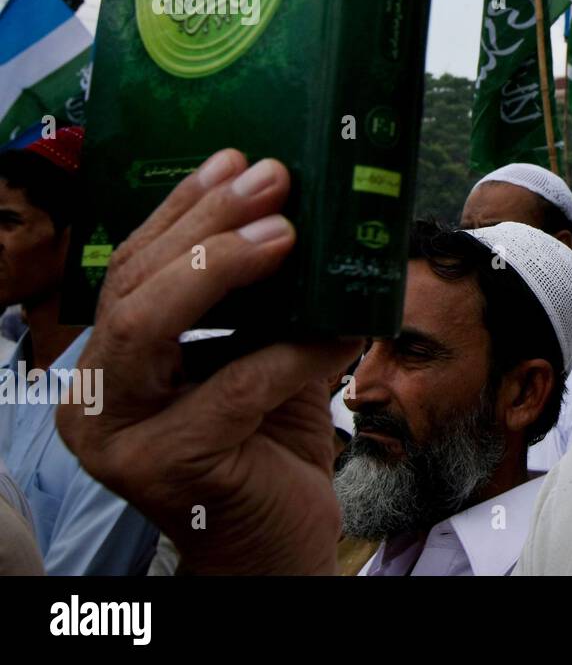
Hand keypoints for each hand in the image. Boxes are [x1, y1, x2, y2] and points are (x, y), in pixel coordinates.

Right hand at [57, 149, 360, 574]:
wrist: (276, 546)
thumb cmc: (268, 448)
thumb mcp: (261, 358)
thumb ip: (265, 302)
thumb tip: (303, 214)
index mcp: (110, 364)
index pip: (132, 268)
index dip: (182, 210)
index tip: (235, 160)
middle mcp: (95, 398)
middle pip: (133, 287)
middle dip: (203, 224)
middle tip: (270, 179)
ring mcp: (120, 436)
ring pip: (150, 327)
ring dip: (223, 268)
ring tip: (286, 230)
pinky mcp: (168, 465)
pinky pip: (235, 384)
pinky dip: (293, 350)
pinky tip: (341, 327)